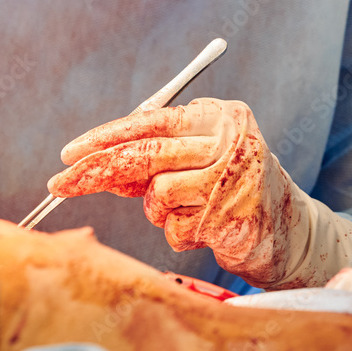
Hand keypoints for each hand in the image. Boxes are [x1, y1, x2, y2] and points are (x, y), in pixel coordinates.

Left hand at [48, 98, 351, 289]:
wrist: (291, 232)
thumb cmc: (231, 189)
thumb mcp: (193, 160)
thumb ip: (152, 159)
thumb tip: (92, 166)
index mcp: (218, 116)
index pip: (149, 120)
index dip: (103, 137)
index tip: (69, 154)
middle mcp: (229, 140)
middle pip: (144, 153)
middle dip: (95, 170)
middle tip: (59, 184)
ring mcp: (231, 179)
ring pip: (156, 195)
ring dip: (159, 211)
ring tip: (192, 210)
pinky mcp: (230, 218)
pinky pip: (174, 229)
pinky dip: (179, 234)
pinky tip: (207, 229)